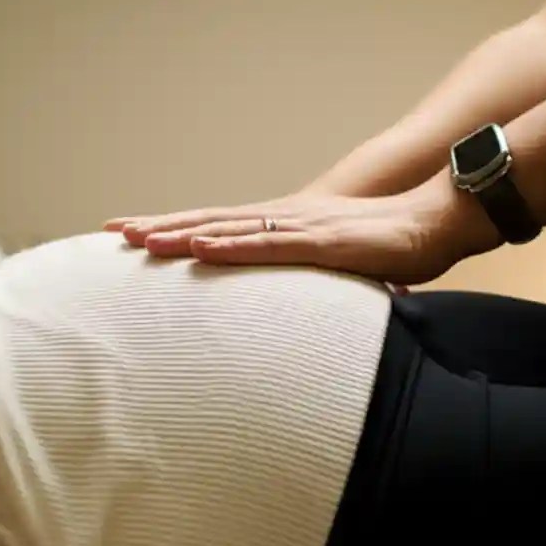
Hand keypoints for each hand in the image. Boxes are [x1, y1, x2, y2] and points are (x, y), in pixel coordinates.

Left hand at [102, 177, 502, 285]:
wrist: (433, 222)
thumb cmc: (390, 248)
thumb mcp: (342, 274)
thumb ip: (318, 293)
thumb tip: (307, 325)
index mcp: (282, 228)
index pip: (218, 228)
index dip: (176, 232)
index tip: (134, 237)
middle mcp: (282, 220)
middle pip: (210, 223)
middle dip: (160, 228)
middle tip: (113, 233)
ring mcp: (298, 227)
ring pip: (229, 230)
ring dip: (183, 235)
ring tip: (140, 241)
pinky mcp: (321, 241)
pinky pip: (268, 244)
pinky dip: (231, 245)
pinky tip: (201, 247)